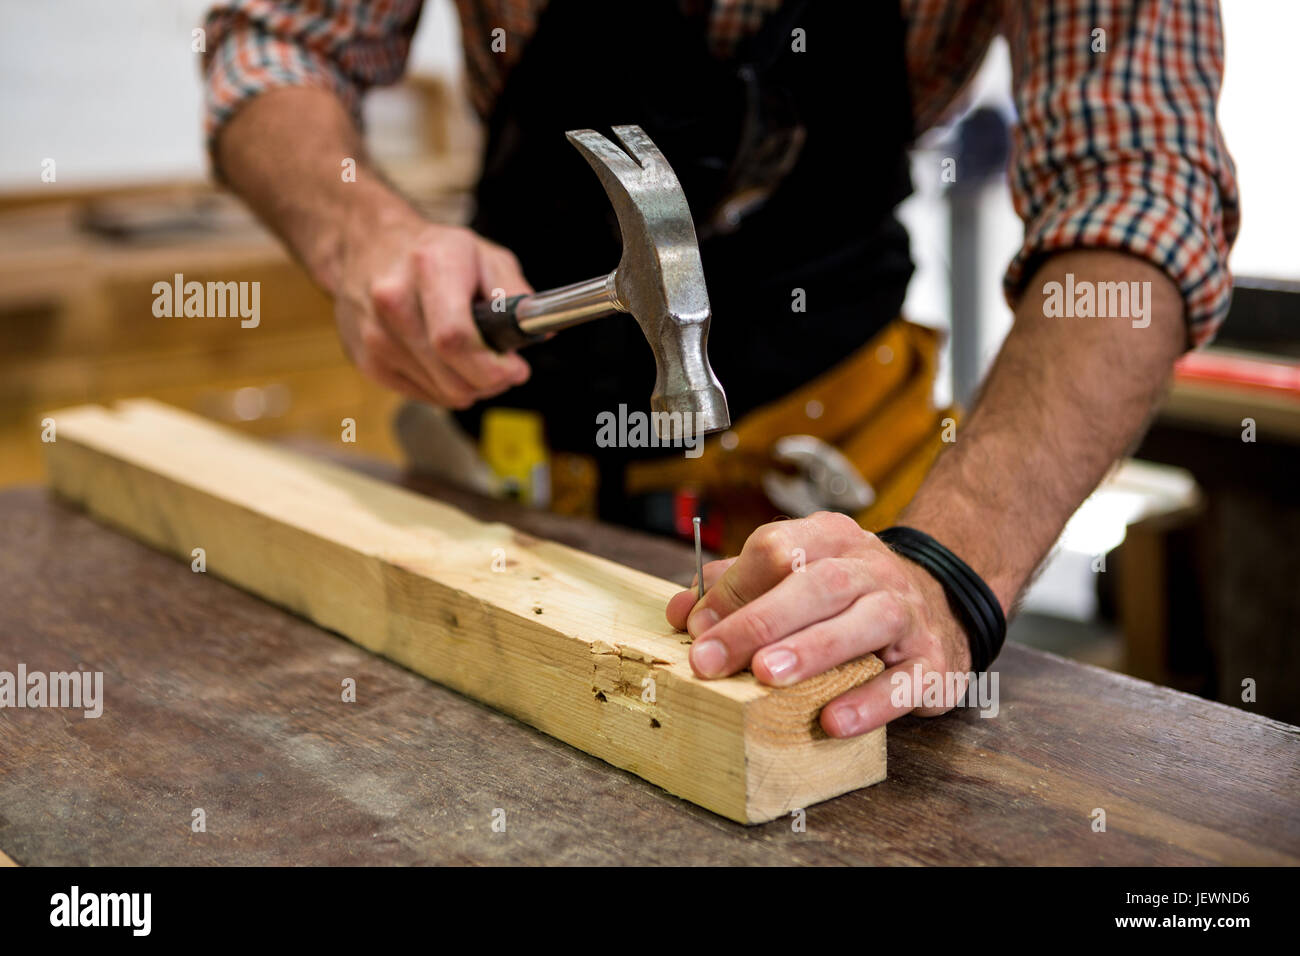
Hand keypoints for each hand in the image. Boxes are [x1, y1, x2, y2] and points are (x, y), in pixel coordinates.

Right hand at [335, 204, 533, 407]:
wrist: (367, 245)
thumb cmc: (433, 252)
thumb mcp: (485, 256)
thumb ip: (517, 295)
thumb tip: (540, 332)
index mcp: (430, 268)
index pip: (455, 339)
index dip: (493, 367)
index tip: (514, 368)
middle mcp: (394, 301)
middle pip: (451, 376)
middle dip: (489, 382)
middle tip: (503, 367)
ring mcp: (375, 335)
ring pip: (441, 394)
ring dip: (469, 386)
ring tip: (473, 358)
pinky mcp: (367, 360)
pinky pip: (422, 396)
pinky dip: (443, 387)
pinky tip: (444, 360)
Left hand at [665, 511, 973, 736]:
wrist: (940, 604)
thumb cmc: (847, 597)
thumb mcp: (795, 576)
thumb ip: (738, 589)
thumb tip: (681, 613)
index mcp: (830, 539)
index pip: (777, 548)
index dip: (734, 588)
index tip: (697, 628)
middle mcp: (872, 568)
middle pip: (818, 583)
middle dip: (760, 621)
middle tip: (713, 658)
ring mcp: (908, 611)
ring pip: (865, 620)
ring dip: (813, 649)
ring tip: (769, 676)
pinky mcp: (934, 660)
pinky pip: (906, 680)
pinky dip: (871, 702)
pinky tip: (833, 720)